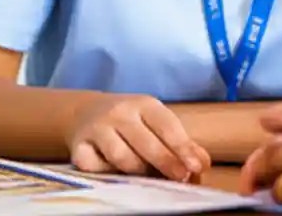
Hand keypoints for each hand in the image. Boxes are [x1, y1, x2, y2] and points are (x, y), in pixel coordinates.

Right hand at [66, 94, 210, 181]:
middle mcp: (120, 112)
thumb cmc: (132, 122)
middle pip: (145, 142)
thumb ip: (180, 144)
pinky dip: (105, 172)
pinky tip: (113, 171)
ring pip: (120, 157)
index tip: (195, 167)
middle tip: (180, 177)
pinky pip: (94, 166)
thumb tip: (202, 164)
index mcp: (145, 104)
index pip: (167, 126)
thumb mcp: (156, 123)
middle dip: (165, 162)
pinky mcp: (78, 146)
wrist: (86, 111)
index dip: (182, 148)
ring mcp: (97, 128)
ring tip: (147, 175)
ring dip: (137, 170)